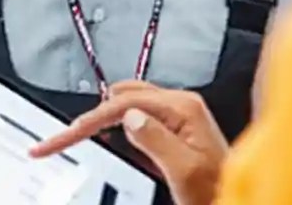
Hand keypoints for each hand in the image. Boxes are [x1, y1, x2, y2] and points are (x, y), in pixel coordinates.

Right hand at [30, 82, 227, 204]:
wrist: (232, 201)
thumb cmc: (216, 192)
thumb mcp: (183, 171)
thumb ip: (154, 140)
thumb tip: (129, 118)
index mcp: (184, 108)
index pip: (122, 103)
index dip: (86, 121)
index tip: (60, 138)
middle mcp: (182, 106)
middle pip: (121, 97)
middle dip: (91, 116)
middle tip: (62, 138)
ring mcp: (179, 117)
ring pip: (128, 104)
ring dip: (103, 120)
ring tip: (77, 137)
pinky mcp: (175, 131)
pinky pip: (137, 119)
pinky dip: (116, 127)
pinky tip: (108, 140)